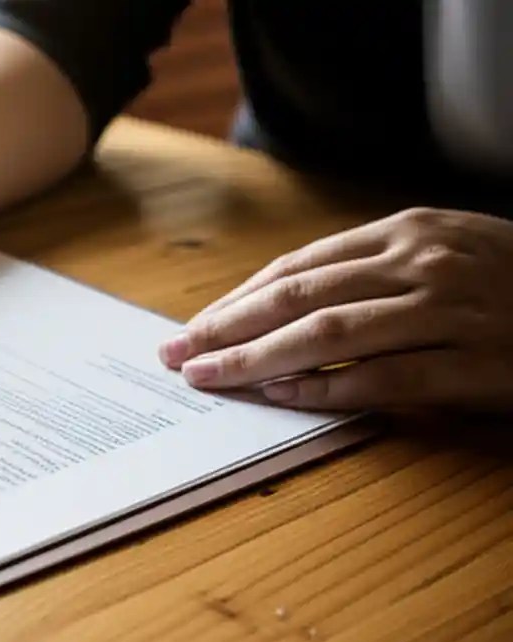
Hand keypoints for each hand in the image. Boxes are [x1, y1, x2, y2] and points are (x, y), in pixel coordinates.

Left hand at [158, 208, 512, 411]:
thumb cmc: (510, 281)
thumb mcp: (444, 251)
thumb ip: (372, 271)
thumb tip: (283, 305)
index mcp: (407, 231)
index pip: (298, 268)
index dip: (238, 299)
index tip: (195, 326)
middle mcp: (421, 263)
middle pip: (298, 296)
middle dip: (226, 326)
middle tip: (175, 352)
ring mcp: (449, 311)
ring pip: (327, 335)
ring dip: (255, 358)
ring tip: (208, 377)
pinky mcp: (473, 363)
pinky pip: (382, 378)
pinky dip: (324, 388)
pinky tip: (278, 396)